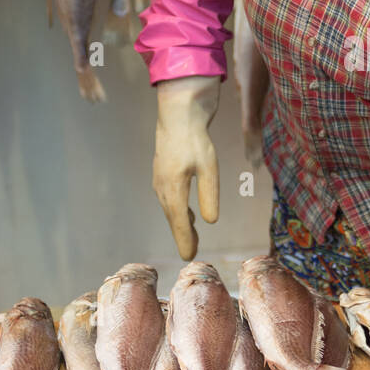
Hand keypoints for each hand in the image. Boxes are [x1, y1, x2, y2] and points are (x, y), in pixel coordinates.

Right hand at [153, 76, 220, 259]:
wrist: (178, 113)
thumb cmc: (195, 138)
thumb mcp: (209, 167)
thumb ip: (209, 195)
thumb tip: (210, 221)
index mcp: (173, 189)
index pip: (180, 222)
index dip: (185, 240)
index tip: (189, 256)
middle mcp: (162, 187)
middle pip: (173, 218)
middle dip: (182, 235)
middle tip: (191, 252)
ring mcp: (160, 179)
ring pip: (170, 208)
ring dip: (180, 222)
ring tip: (191, 235)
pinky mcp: (162, 172)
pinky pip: (169, 198)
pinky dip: (177, 209)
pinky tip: (187, 212)